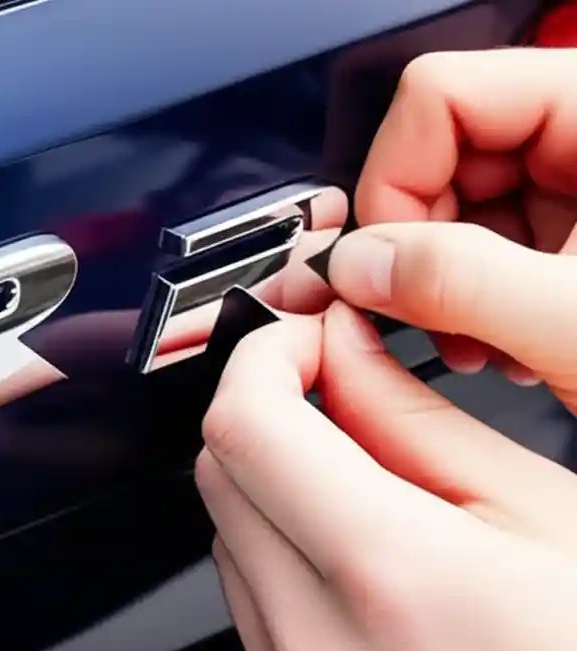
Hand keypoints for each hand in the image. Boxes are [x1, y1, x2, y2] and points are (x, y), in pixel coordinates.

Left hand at [199, 303, 576, 650]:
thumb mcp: (544, 512)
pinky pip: (250, 610)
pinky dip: (287, 565)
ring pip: (228, 541)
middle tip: (343, 399)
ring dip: (277, 495)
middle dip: (269, 415)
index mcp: (392, 579)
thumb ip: (414, 419)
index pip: (246, 428)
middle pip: (221, 478)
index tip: (304, 339)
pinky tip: (370, 573)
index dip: (264, 358)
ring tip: (381, 506)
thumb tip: (339, 350)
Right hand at [339, 48, 576, 399]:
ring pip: (459, 202)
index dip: (394, 180)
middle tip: (422, 316)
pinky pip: (493, 239)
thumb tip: (358, 264)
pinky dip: (477, 295)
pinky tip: (501, 342)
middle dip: (418, 244)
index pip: (439, 97)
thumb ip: (458, 282)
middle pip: (440, 153)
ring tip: (476, 344)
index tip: (383, 259)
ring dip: (444, 281)